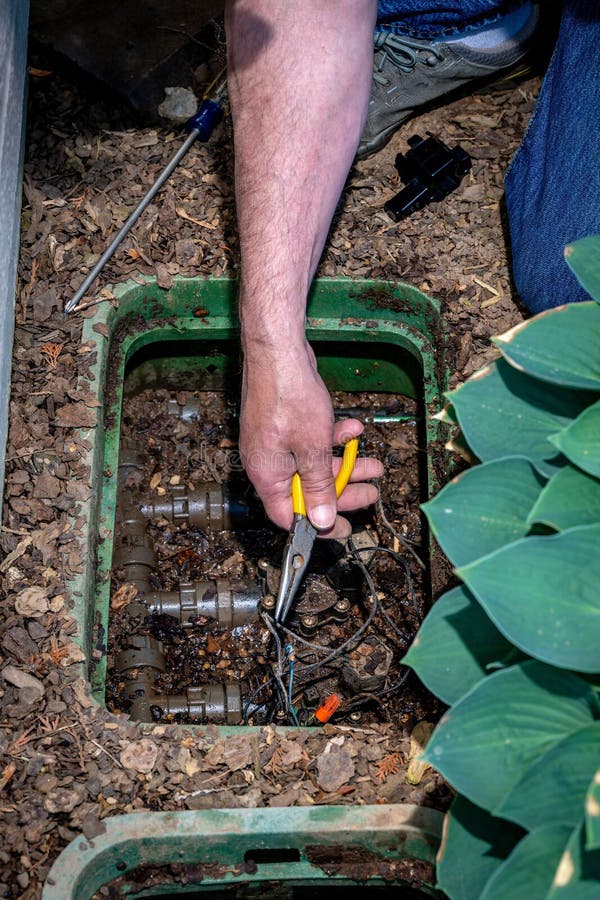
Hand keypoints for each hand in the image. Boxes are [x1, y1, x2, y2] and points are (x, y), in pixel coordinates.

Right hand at [240, 340, 383, 536]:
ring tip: (374, 464)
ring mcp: (277, 442)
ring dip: (346, 464)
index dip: (317, 525)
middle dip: (342, 491)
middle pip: (307, 490)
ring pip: (315, 464)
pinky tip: (355, 430)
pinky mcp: (286, 424)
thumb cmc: (288, 395)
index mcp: (266, 475)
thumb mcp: (312, 448)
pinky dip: (334, 439)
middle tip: (370, 493)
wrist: (279, 350)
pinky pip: (312, 442)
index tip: (342, 529)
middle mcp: (268, 462)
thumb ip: (318, 485)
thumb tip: (321, 520)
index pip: (288, 515)